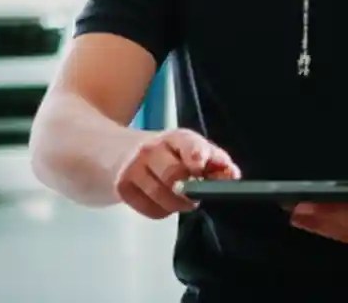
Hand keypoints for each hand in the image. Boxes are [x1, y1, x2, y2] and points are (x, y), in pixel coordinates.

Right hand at [113, 128, 240, 219]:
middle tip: (195, 195)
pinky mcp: (122, 187)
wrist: (115, 151)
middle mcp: (152, 149)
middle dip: (190, 191)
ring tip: (180, 199)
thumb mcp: (188, 149)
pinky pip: (150, 210)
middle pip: (174, 175)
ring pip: (162, 196)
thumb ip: (214, 161)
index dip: (196, 154)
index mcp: (175, 137)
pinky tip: (161, 201)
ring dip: (177, 205)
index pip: (187, 143)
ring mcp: (133, 168)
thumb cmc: (163, 154)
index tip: (200, 166)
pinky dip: (161, 211)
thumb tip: (233, 175)